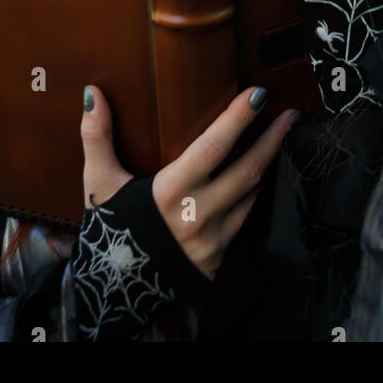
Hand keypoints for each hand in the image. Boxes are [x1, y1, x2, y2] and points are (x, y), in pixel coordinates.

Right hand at [80, 85, 294, 280]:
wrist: (114, 290)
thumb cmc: (111, 229)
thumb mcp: (99, 182)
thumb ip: (97, 136)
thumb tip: (93, 92)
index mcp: (170, 192)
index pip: (214, 147)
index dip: (238, 119)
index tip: (258, 94)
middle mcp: (197, 216)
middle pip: (248, 172)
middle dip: (272, 141)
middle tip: (289, 115)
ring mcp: (213, 242)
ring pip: (251, 198)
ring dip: (265, 169)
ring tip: (276, 141)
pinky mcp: (220, 260)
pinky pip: (244, 222)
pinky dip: (252, 197)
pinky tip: (256, 181)